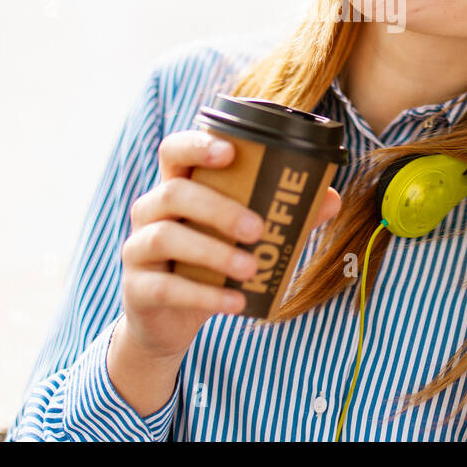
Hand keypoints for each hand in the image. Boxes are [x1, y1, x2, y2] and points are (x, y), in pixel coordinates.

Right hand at [116, 128, 341, 362]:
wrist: (170, 322)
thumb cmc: (210, 265)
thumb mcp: (242, 239)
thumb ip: (282, 216)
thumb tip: (331, 198)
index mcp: (176, 186)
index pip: (174, 150)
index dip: (197, 144)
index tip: (230, 152)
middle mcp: (150, 210)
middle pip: (174, 192)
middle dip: (219, 208)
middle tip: (259, 228)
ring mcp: (137, 249)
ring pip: (166, 237)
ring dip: (213, 252)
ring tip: (252, 269)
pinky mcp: (136, 288)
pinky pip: (165, 287)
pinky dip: (204, 295)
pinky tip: (236, 302)